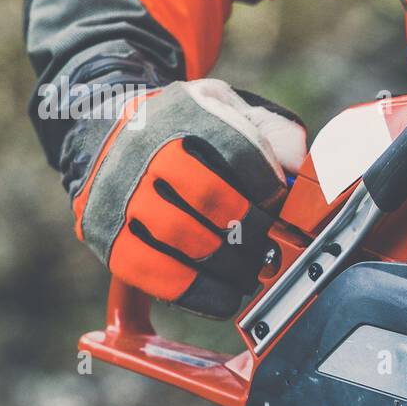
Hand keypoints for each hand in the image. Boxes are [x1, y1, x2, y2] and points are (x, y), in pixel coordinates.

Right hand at [72, 79, 306, 317]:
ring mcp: (121, 191)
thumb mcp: (230, 108)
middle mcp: (147, 148)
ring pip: (181, 236)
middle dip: (252, 229)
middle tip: (270, 247)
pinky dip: (194, 292)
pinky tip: (222, 297)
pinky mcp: (105, 232)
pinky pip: (151, 270)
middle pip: (210, 196)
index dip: (268, 185)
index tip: (282, 206)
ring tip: (249, 274)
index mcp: (186, 111)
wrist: (105, 130)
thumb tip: (302, 176)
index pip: (239, 149)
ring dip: (228, 265)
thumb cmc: (184, 129)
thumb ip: (275, 135)